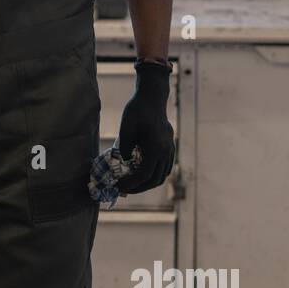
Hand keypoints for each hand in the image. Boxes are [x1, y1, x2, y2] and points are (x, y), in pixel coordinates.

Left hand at [116, 59, 174, 193]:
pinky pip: (165, 168)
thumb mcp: (125, 128)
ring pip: (162, 175)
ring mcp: (170, 150)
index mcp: (156, 148)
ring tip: (132, 184)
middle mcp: (166, 152)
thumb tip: (124, 162)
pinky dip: (154, 175)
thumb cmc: (137, 110)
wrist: (152, 98)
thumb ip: (124, 147)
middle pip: (155, 179)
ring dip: (147, 183)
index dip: (131, 184)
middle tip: (123, 189)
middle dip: (139, 187)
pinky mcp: (169, 147)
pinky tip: (141, 174)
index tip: (119, 186)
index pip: (144, 175)